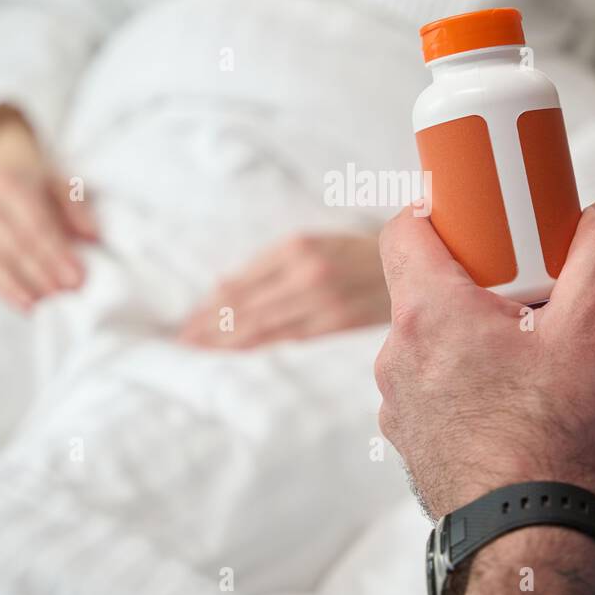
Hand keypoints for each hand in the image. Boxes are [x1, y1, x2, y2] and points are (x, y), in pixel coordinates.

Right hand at [0, 107, 97, 310]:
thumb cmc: (35, 178)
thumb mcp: (59, 181)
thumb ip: (76, 207)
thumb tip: (93, 237)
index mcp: (14, 186)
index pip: (37, 226)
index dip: (56, 254)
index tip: (76, 278)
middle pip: (13, 245)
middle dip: (37, 273)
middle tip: (59, 296)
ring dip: (9, 283)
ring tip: (31, 305)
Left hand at [178, 233, 389, 347]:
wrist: (411, 262)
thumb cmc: (354, 252)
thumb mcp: (310, 244)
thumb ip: (267, 266)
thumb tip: (220, 286)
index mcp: (296, 247)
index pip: (240, 284)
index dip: (211, 306)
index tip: (188, 322)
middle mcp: (306, 272)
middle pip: (246, 307)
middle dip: (211, 327)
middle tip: (183, 342)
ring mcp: (323, 299)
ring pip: (264, 325)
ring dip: (228, 340)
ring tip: (200, 350)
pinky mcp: (338, 321)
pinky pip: (290, 336)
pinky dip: (260, 343)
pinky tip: (238, 350)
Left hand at [375, 203, 594, 519]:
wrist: (529, 538)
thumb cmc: (554, 440)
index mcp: (428, 313)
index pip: (406, 228)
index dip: (444, 211)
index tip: (485, 218)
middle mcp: (398, 355)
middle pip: (427, 285)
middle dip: (480, 278)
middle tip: (533, 291)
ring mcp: (400, 401)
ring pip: (433, 339)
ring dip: (475, 333)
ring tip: (534, 356)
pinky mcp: (413, 439)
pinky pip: (435, 386)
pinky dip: (468, 379)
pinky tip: (517, 400)